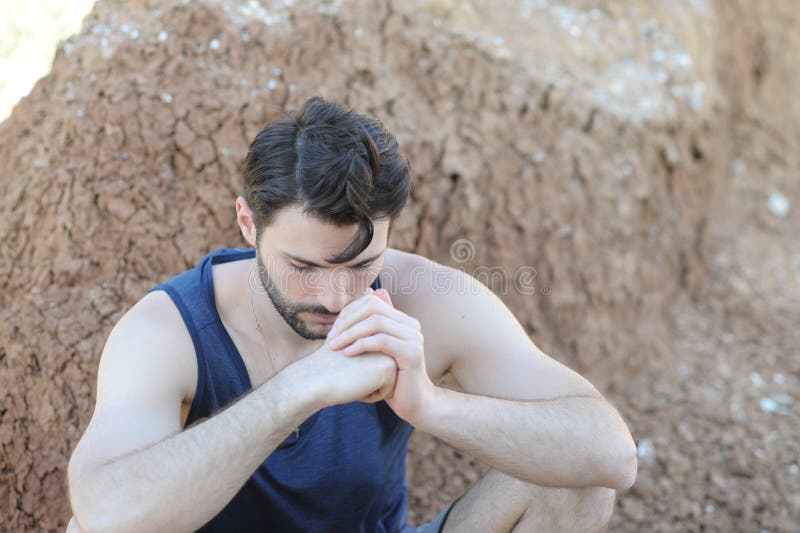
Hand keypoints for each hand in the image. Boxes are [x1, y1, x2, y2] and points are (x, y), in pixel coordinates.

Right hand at [285, 338, 397, 407]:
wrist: (314, 379)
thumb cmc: (327, 370)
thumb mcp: (347, 354)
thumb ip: (362, 353)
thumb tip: (376, 364)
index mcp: (373, 333)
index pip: (376, 369)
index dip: (359, 376)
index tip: (344, 368)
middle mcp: (382, 339)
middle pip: (384, 376)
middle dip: (366, 382)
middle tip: (346, 374)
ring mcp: (387, 350)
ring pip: (387, 384)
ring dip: (368, 389)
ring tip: (350, 378)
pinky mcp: (388, 366)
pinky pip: (386, 392)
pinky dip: (371, 395)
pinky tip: (355, 386)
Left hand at [325, 288, 435, 422]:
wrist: (413, 403)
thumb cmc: (391, 378)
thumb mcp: (378, 351)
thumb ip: (372, 328)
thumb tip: (370, 292)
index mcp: (404, 321)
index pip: (372, 302)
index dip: (349, 312)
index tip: (333, 330)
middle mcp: (411, 325)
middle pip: (373, 308)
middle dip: (348, 320)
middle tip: (331, 337)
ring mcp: (414, 338)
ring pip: (376, 323)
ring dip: (350, 333)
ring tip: (334, 346)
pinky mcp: (412, 353)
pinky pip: (382, 341)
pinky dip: (361, 345)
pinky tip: (347, 354)